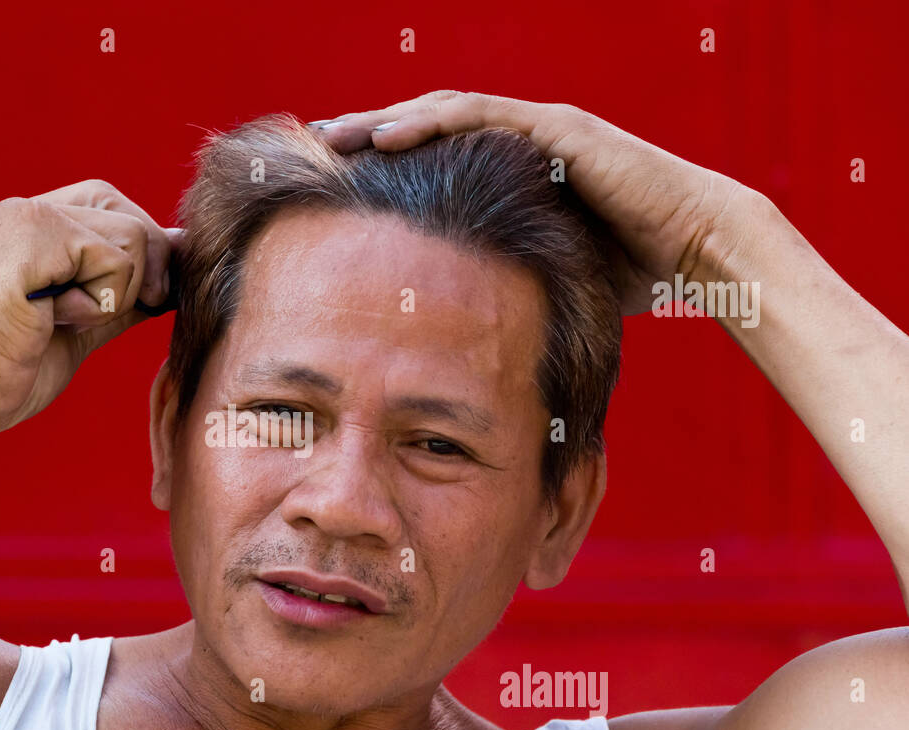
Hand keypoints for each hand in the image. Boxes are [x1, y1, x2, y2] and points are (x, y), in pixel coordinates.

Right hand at [0, 180, 181, 438]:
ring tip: (57, 320)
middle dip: (143, 265)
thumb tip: (174, 278)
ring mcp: (22, 215)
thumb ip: (119, 298)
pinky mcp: (32, 231)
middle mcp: (17, 212)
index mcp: (19, 232)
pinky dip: (100, 301)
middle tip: (111, 313)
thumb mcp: (75, 331)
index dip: (136, 253)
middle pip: (122, 208)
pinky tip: (50, 319)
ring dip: (115, 293)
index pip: (103, 209)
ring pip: (130, 234)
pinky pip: (116, 257)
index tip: (139, 302)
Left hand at [310, 90, 766, 315]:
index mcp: (510, 172)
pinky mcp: (556, 130)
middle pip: (426, 128)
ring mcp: (536, 129)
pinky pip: (482, 116)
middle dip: (367, 134)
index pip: (433, 160)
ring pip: (443, 112)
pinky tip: (385, 135)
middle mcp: (518, 142)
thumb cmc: (623, 268)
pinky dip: (430, 121)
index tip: (332, 185)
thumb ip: (503, 282)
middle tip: (314, 148)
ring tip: (333, 135)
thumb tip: (459, 337)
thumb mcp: (544, 274)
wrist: (694, 245)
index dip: (381, 168)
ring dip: (384, 121)